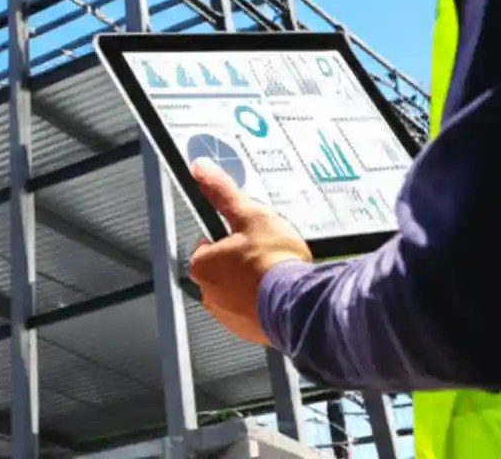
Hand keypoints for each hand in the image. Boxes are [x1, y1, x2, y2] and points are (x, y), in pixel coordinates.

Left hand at [187, 158, 312, 344]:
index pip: (207, 244)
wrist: (299, 304)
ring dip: (251, 282)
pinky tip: (278, 292)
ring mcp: (227, 315)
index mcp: (203, 265)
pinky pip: (250, 310)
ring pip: (236, 290)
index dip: (229, 237)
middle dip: (240, 260)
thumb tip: (201, 170)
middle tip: (264, 252)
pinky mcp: (247, 330)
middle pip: (222, 268)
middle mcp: (209, 293)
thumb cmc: (274, 262)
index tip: (247, 236)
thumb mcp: (250, 214)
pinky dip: (262, 301)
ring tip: (274, 272)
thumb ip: (223, 192)